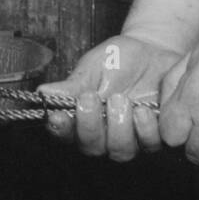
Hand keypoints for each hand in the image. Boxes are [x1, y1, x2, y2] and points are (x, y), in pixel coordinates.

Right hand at [39, 33, 183, 161]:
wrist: (152, 49)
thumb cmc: (118, 59)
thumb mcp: (93, 68)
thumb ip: (73, 85)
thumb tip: (42, 93)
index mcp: (83, 120)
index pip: (66, 134)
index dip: (60, 129)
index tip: (57, 116)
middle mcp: (105, 135)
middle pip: (91, 147)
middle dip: (89, 125)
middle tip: (90, 97)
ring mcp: (131, 138)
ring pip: (120, 150)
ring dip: (118, 127)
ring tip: (119, 99)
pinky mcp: (157, 135)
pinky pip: (151, 143)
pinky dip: (146, 129)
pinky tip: (144, 110)